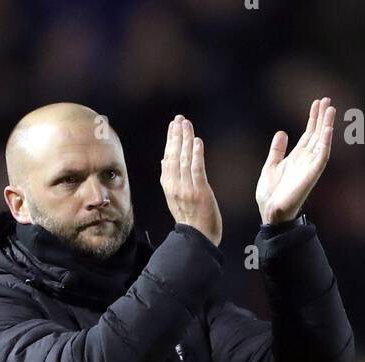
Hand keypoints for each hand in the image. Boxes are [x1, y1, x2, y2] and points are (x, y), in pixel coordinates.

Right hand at [161, 115, 222, 246]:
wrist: (198, 239)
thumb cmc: (190, 220)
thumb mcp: (175, 199)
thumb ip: (170, 179)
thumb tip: (164, 162)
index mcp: (169, 187)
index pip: (168, 159)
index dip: (170, 141)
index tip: (173, 126)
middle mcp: (175, 186)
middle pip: (175, 156)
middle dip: (176, 136)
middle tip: (180, 119)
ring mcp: (187, 189)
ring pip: (185, 160)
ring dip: (186, 140)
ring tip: (187, 124)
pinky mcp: (200, 192)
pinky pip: (197, 170)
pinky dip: (197, 155)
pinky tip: (197, 141)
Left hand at [256, 97, 334, 223]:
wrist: (270, 212)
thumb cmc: (270, 194)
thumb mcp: (270, 166)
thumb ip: (277, 150)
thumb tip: (282, 133)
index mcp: (296, 157)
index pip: (308, 134)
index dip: (313, 118)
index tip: (317, 103)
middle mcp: (305, 160)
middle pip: (317, 134)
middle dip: (322, 117)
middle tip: (327, 99)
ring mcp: (310, 166)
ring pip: (322, 141)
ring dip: (327, 125)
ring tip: (331, 109)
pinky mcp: (312, 175)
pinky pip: (321, 156)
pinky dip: (326, 143)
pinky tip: (328, 129)